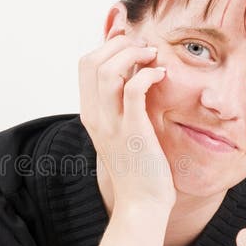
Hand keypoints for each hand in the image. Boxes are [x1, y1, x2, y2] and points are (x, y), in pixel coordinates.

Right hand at [78, 31, 175, 211]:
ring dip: (133, 54)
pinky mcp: (133, 132)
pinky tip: (161, 75)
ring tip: (152, 57)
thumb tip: (133, 72)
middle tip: (144, 48)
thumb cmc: (138, 167)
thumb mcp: (122, 130)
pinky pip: (133, 89)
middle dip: (119, 44)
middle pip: (92, 61)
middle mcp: (96, 116)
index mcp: (91, 113)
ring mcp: (112, 124)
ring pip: (108, 70)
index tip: (132, 43)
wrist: (142, 203)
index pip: (85, 64)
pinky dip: (147, 74)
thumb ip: (122, 103)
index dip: (108, 44)